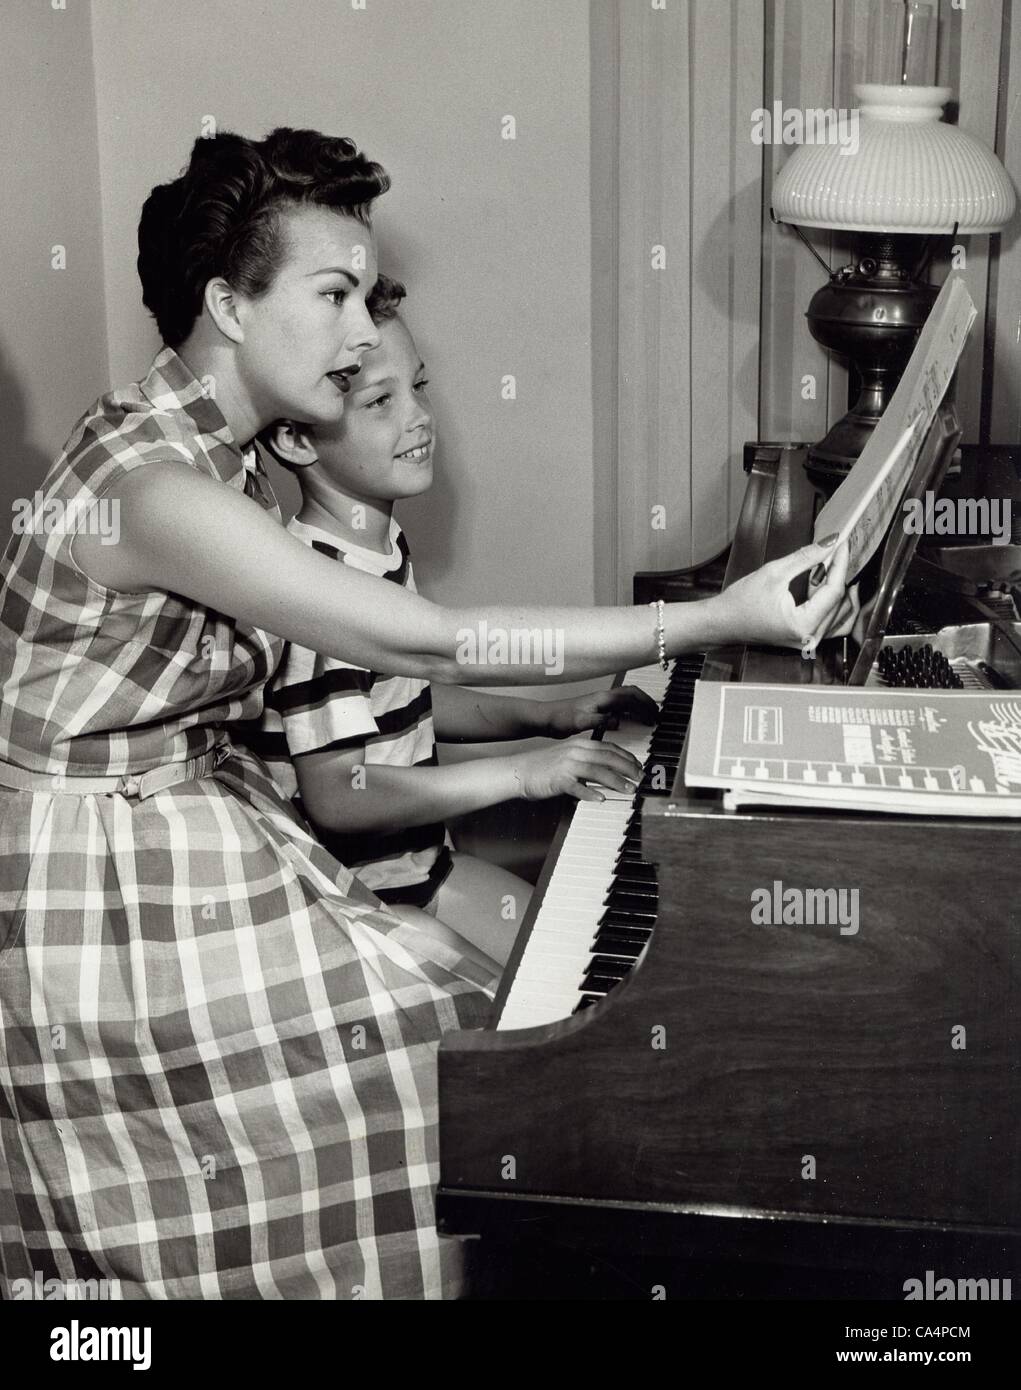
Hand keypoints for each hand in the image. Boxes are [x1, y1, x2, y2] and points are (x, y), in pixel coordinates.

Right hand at [509, 736, 643, 801]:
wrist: (518, 771)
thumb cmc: (543, 767)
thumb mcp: (568, 756)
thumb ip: (587, 760)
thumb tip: (608, 769)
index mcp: (579, 745)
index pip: (610, 748)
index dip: (627, 758)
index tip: (639, 767)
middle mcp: (575, 752)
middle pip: (608, 758)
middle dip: (628, 768)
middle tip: (640, 779)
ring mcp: (566, 765)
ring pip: (598, 771)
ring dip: (616, 781)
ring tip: (629, 789)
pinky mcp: (558, 780)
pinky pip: (577, 787)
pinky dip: (591, 793)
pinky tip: (601, 799)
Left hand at [542, 686, 658, 736]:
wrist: (546, 719)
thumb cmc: (560, 718)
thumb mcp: (580, 722)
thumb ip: (599, 721)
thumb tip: (617, 721)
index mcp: (603, 698)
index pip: (631, 695)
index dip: (645, 703)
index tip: (655, 714)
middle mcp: (604, 698)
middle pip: (632, 695)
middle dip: (646, 704)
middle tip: (656, 716)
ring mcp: (601, 704)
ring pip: (626, 701)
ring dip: (639, 708)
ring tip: (648, 720)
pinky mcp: (597, 711)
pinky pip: (619, 709)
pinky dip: (629, 714)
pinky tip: (629, 723)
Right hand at [711, 539, 852, 651]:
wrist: (722, 623)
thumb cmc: (740, 603)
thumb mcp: (773, 573)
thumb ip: (805, 557)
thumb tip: (828, 544)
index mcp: (803, 625)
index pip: (834, 592)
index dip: (840, 565)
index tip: (841, 545)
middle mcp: (809, 638)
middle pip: (839, 604)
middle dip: (841, 576)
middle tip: (838, 552)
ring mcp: (808, 641)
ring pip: (840, 616)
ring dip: (840, 592)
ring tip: (834, 569)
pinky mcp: (804, 639)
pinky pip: (830, 624)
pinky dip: (833, 605)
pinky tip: (827, 587)